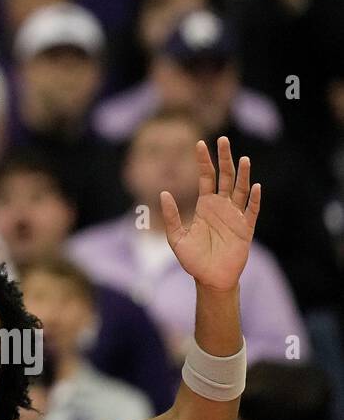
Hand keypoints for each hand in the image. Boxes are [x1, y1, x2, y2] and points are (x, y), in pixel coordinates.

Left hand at [161, 137, 261, 292]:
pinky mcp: (246, 229)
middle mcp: (221, 207)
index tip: (199, 143)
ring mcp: (235, 217)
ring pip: (240, 190)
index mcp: (205, 206)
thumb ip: (172, 216)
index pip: (206, 177)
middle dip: (224, 159)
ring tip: (243, 158)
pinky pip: (252, 211)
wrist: (210, 279)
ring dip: (243, 175)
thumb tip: (164, 193)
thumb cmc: (193, 260)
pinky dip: (254, 200)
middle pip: (225, 177)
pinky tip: (256, 187)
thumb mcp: (176, 237)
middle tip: (223, 139)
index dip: (204, 161)